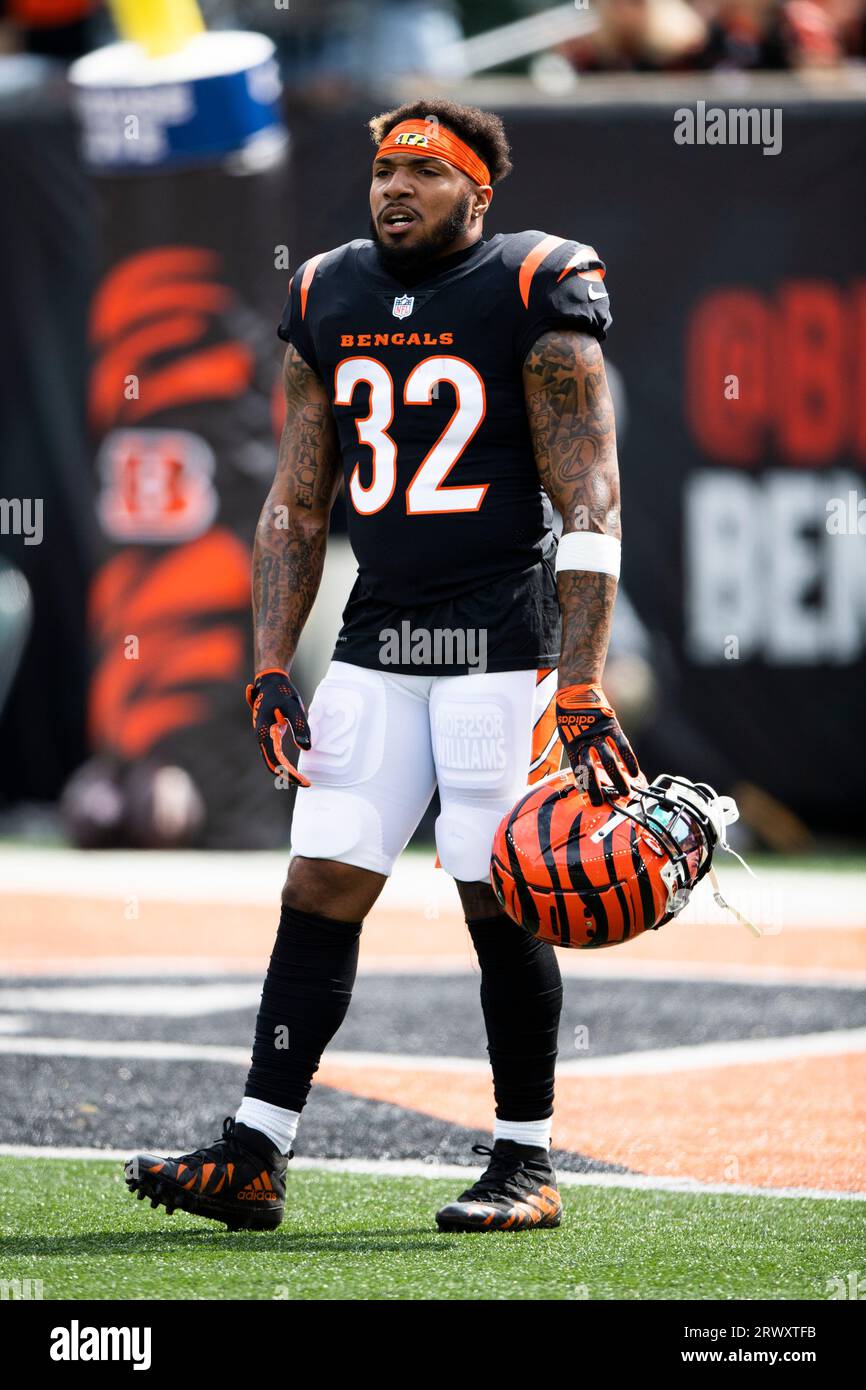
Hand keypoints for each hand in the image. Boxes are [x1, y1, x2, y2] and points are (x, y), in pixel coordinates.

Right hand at [245, 668, 311, 785]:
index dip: (289, 773)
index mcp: (265, 732)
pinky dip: (282, 763)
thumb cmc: (281, 693)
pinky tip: (291, 769)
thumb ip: (299, 726)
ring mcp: (264, 736)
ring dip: (285, 771)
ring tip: (301, 779)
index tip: (304, 781)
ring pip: (272, 760)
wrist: (269, 681)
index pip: (276, 760)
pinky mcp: (269, 734)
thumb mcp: (294, 707)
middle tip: (306, 783)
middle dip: (287, 776)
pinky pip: (274, 753)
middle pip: (272, 764)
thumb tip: (306, 748)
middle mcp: (261, 737)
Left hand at [555, 682, 640, 805]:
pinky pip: (622, 747)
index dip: (585, 788)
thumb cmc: (571, 716)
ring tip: (626, 792)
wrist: (576, 691)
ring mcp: (599, 735)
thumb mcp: (568, 735)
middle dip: (601, 789)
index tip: (591, 801)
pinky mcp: (611, 727)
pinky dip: (630, 760)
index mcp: (572, 747)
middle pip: (592, 771)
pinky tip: (635, 772)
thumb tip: (584, 771)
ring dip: (619, 779)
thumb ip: (577, 752)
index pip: (579, 773)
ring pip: (609, 762)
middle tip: (609, 801)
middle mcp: (585, 743)